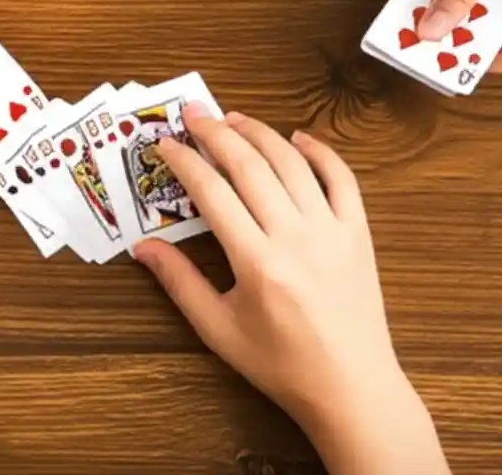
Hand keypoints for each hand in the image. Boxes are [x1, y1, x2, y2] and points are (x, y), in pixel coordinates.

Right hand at [133, 106, 447, 473]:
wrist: (351, 387)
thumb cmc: (281, 365)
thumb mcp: (218, 330)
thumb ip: (180, 282)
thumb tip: (144, 247)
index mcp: (257, 262)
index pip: (212, 192)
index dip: (185, 162)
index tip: (165, 145)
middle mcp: (296, 237)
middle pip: (250, 165)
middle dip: (217, 132)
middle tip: (193, 114)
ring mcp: (332, 231)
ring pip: (293, 162)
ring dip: (261, 133)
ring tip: (234, 118)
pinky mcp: (357, 233)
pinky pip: (341, 178)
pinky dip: (320, 152)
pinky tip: (298, 138)